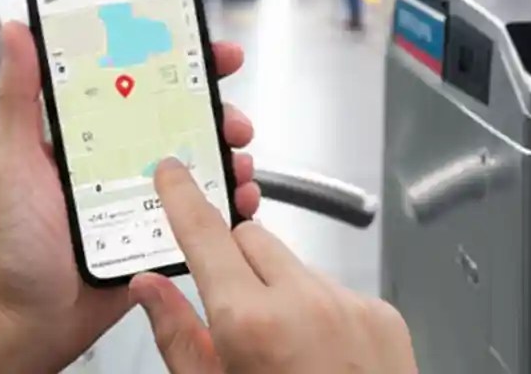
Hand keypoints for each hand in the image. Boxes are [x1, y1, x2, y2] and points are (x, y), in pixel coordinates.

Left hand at [0, 21, 260, 373]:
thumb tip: (16, 32)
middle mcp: (121, 154)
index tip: (202, 44)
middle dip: (216, 105)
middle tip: (230, 114)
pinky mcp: (165, 228)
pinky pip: (207, 206)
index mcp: (87, 130)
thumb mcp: (8, 161)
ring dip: (229, 151)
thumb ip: (16, 97)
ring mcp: (146, 192)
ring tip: (237, 160)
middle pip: (180, 113)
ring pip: (202, 157)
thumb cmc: (12, 244)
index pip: (133, 76)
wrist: (30, 320)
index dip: (171, 55)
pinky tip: (236, 198)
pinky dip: (230, 198)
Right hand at [130, 159, 417, 373]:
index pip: (206, 235)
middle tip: (228, 307)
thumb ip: (179, 337)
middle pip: (252, 238)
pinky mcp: (382, 314)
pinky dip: (320, 311)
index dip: (183, 199)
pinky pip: (336, 290)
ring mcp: (349, 304)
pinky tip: (320, 357)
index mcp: (252, 324)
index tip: (172, 174)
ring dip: (279, 289)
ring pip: (296, 265)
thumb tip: (148, 292)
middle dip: (232, 260)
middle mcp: (305, 302)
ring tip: (282, 350)